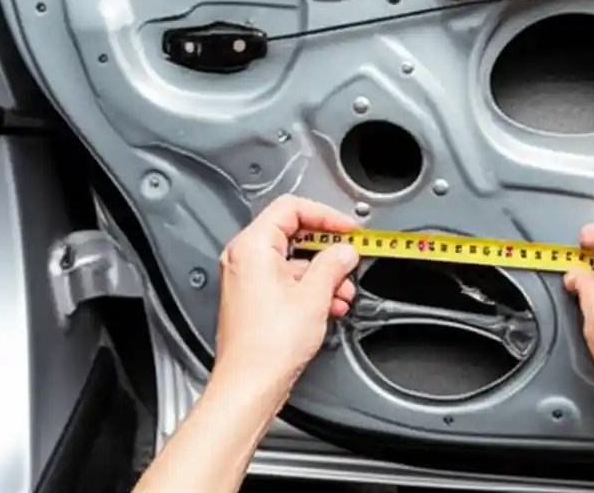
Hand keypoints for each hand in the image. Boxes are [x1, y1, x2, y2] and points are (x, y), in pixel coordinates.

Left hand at [212, 194, 360, 398]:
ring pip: (294, 261)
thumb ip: (333, 264)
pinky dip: (311, 288)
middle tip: (349, 258)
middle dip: (327, 249)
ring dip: (323, 273)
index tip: (347, 229)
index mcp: (252, 247)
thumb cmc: (267, 345)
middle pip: (293, 234)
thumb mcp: (314, 295)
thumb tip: (345, 251)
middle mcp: (244, 259)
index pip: (291, 209)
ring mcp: (247, 280)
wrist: (250, 384)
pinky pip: (287, 281)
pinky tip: (330, 304)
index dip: (325, 215)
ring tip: (343, 291)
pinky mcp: (254, 299)